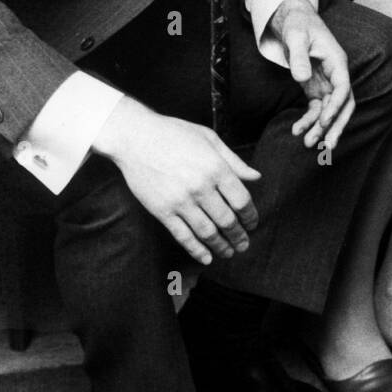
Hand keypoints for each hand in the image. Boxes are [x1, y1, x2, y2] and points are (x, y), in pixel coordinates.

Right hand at [93, 98, 260, 267]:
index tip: (253, 223)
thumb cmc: (174, 134)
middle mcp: (200, 187)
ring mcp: (180, 201)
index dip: (250, 216)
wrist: (134, 137)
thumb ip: (234, 161)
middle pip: (227, 220)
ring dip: (221, 246)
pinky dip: (197, 250)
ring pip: (207, 232)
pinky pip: (183, 236)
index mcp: (216, 168)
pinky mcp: (162, 211)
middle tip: (244, 244)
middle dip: (239, 236)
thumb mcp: (209, 139)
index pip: (242, 200)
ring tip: (229, 253)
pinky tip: (207, 257)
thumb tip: (257, 177)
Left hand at [268, 0, 354, 150]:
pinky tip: (298, 130)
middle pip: (343, 105)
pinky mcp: (315, 87)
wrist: (294, 20)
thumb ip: (299, 56)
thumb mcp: (296, 35)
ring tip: (308, 143)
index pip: (342, 89)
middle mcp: (335, 74)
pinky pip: (316, 108)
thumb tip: (300, 78)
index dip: (336, 107)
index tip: (324, 122)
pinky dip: (309, 120)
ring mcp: (326, 82)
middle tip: (327, 146)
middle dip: (337, 126)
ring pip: (330, 110)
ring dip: (321, 128)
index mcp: (337, 62)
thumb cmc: (298, 24)